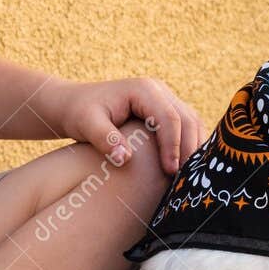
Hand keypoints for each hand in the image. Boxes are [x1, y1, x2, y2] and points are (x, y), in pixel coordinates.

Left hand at [49, 77, 205, 173]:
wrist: (73, 104)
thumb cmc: (78, 113)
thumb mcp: (86, 124)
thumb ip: (105, 139)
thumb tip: (125, 158)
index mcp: (143, 90)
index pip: (169, 118)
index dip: (172, 145)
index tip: (170, 172)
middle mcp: (159, 91)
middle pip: (187, 119)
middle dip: (190, 149)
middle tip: (189, 179)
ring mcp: (164, 100)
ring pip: (192, 123)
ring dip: (195, 149)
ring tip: (192, 177)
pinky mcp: (164, 112)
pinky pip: (185, 128)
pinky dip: (189, 147)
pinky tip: (186, 170)